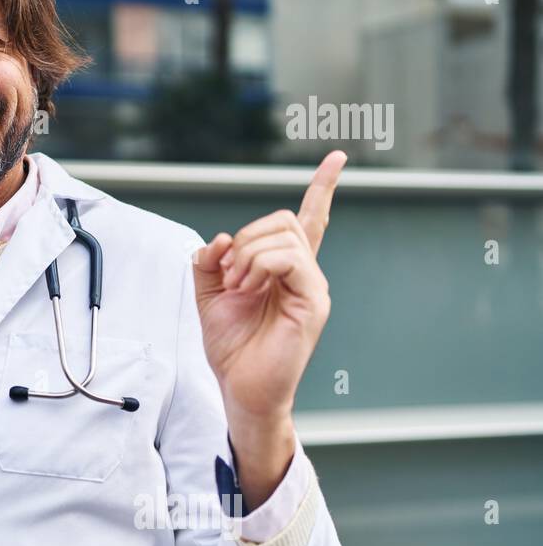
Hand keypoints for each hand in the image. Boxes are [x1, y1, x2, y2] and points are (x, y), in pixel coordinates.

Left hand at [190, 151, 344, 497]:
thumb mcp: (207, 295)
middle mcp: (305, 273)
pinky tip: (248, 288)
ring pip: (283, 236)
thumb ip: (209, 262)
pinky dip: (259, 266)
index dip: (322, 188)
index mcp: (284, 269)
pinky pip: (289, 259)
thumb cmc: (232, 346)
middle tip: (228, 274)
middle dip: (246, 238)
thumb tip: (220, 239)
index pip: (308, 220)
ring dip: (248, 255)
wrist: (240, 387)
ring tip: (237, 286)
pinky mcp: (314, 301)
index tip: (337, 158)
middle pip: (283, 220)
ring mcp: (313, 286)